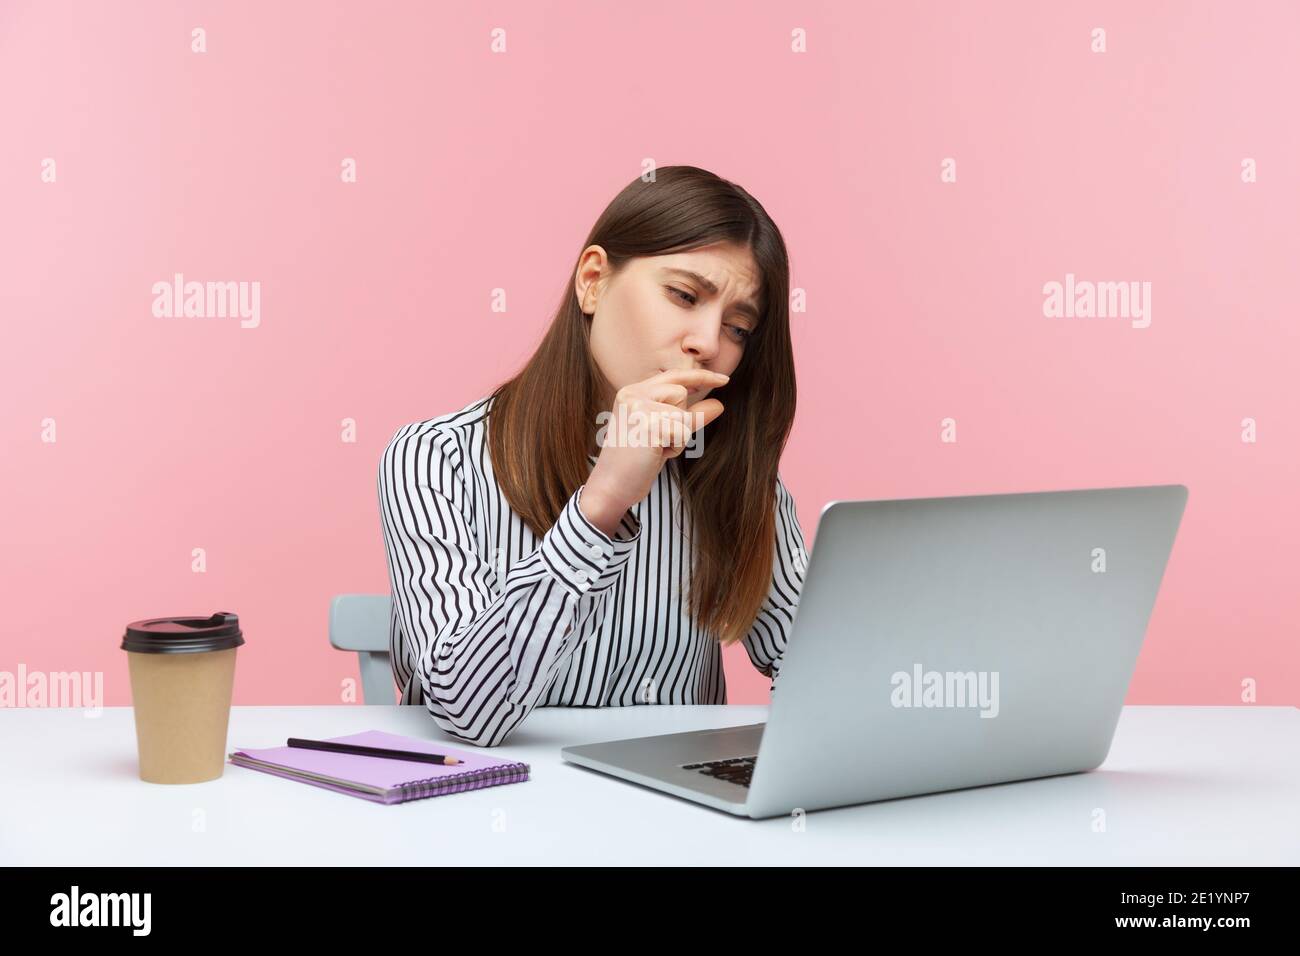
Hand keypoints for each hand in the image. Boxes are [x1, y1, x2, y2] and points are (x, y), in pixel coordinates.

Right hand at [580, 368, 727, 534]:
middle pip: (681, 393)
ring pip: (683, 414)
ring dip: (678, 436)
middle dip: (680, 419)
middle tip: (658, 439)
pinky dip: (675, 447)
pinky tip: (655, 454)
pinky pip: (682, 431)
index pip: (673, 376)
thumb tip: (719, 404)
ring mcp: (638, 408)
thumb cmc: (636, 462)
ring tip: (655, 448)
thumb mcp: (665, 433)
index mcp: (633, 392)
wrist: (612, 486)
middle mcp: (632, 394)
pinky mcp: (647, 424)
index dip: (700, 376)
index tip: (724, 379)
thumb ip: (690, 417)